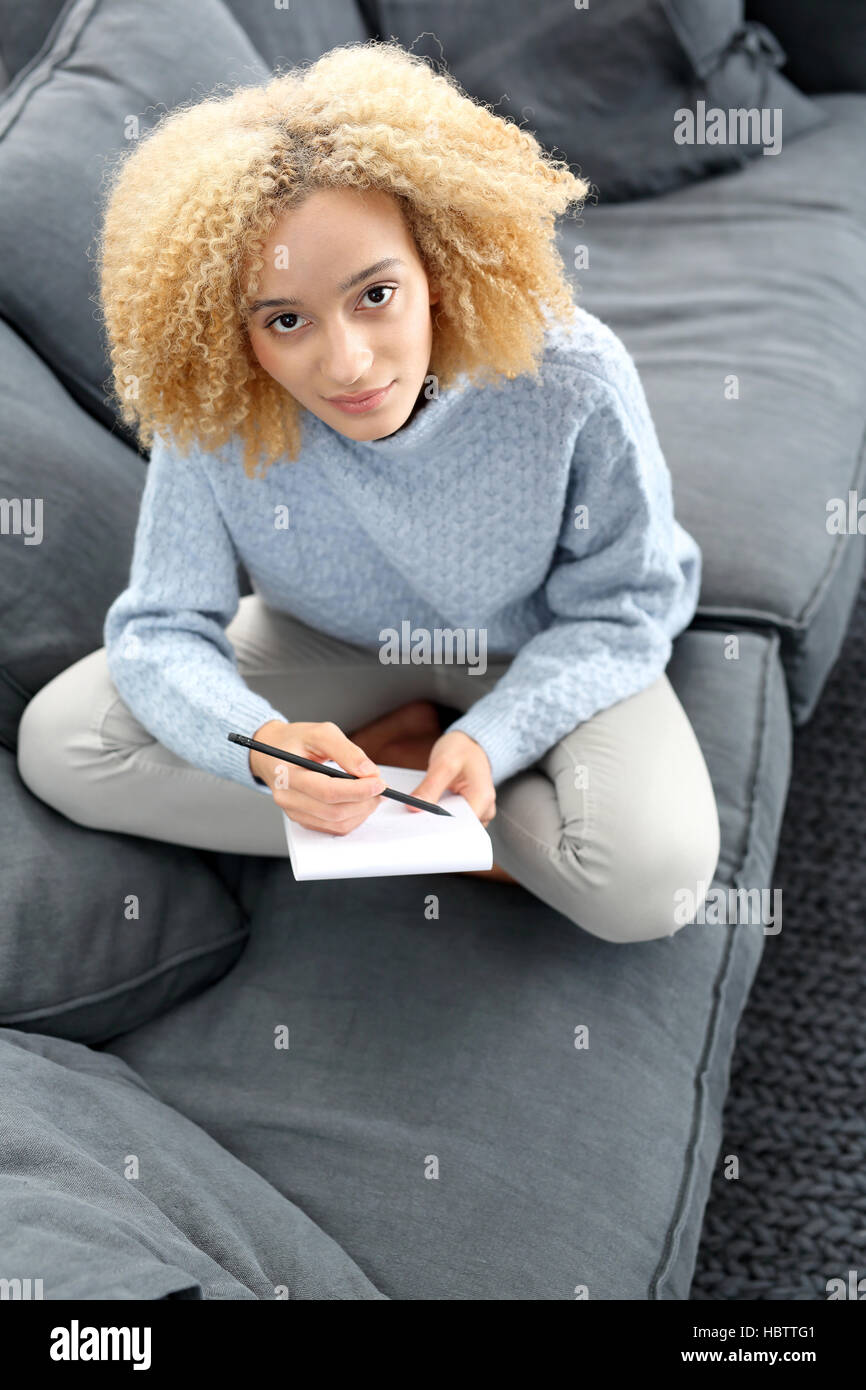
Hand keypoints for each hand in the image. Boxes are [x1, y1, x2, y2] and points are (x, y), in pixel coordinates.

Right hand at [249, 719, 385, 834]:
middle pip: (333, 811)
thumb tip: (369, 772)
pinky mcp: (301, 819)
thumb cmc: (296, 740)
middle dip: (364, 802)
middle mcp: (287, 797)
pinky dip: (352, 818)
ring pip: (336, 823)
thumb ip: (346, 750)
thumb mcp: (320, 732)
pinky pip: (332, 828)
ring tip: (373, 795)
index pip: (327, 791)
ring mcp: (292, 811)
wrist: (272, 753)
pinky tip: (360, 803)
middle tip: (381, 788)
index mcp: (287, 774)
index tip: (380, 783)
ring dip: (361, 812)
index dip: (358, 790)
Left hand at [405, 730, 495, 826]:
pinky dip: (439, 817)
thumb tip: (414, 808)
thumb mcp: (443, 763)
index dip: (440, 829)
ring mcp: (478, 812)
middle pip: (458, 830)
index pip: (462, 827)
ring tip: (420, 812)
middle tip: (414, 818)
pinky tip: (427, 810)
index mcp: (482, 798)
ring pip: (455, 827)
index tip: (419, 826)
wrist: (470, 745)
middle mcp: (485, 809)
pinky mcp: (469, 812)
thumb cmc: (461, 750)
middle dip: (436, 826)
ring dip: (437, 822)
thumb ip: (430, 787)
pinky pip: (453, 822)